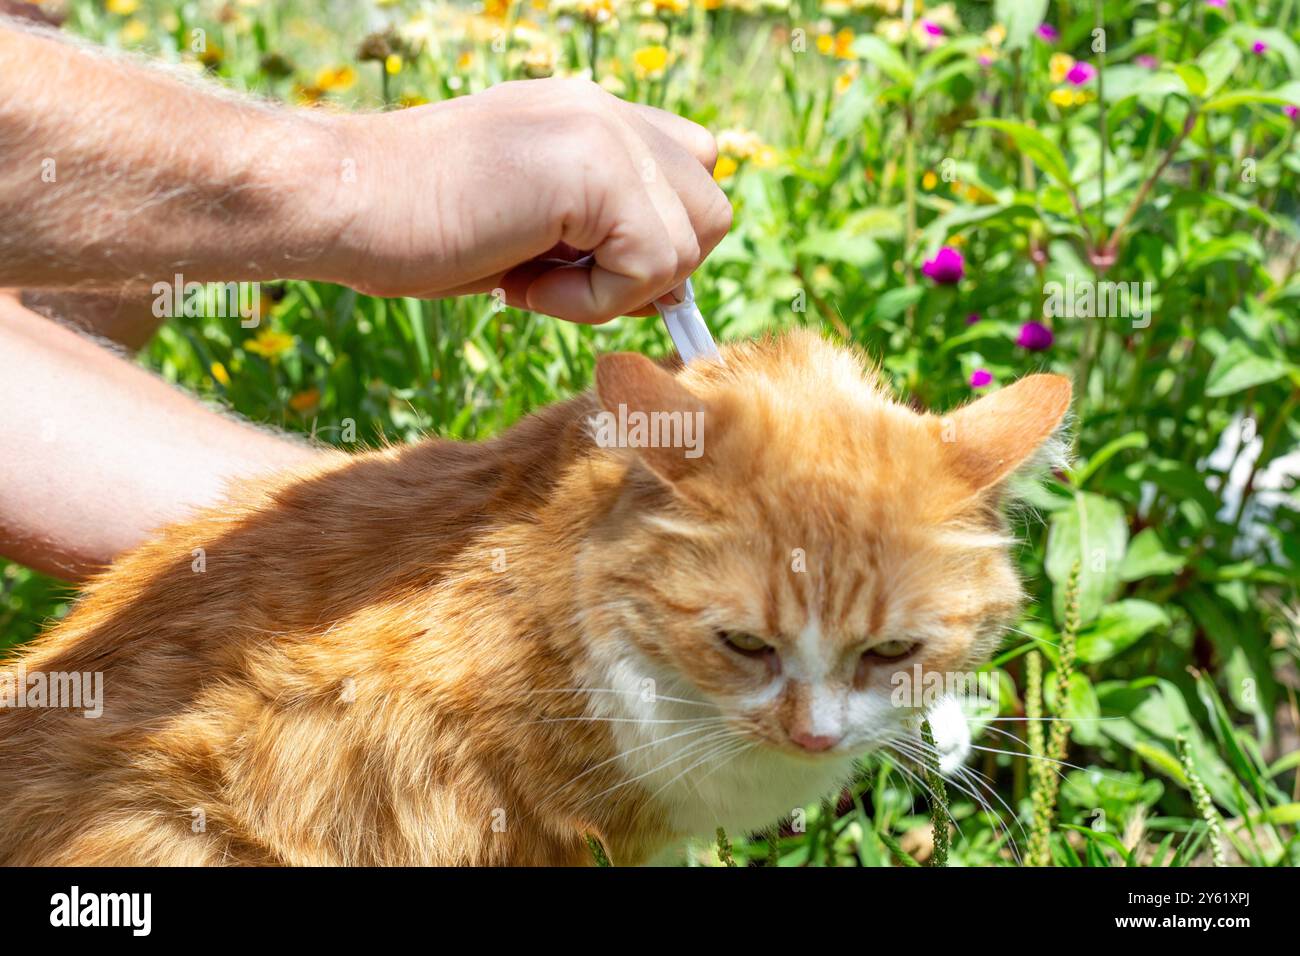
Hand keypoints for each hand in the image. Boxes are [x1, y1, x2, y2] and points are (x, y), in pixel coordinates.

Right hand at [321, 78, 732, 323]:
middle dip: (654, 270)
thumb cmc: (414, 228)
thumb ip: (601, 233)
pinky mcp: (594, 169)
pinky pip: (653, 266)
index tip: (589, 274)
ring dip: (618, 289)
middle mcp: (607, 112)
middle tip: (564, 280)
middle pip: (711, 209)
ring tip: (531, 278)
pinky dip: (594, 302)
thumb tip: (671, 288)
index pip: (690, 171)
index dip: (658, 240)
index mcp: (591, 118)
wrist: (339, 204)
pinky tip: (521, 283)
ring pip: (692, 242)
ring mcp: (604, 131)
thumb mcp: (530, 228)